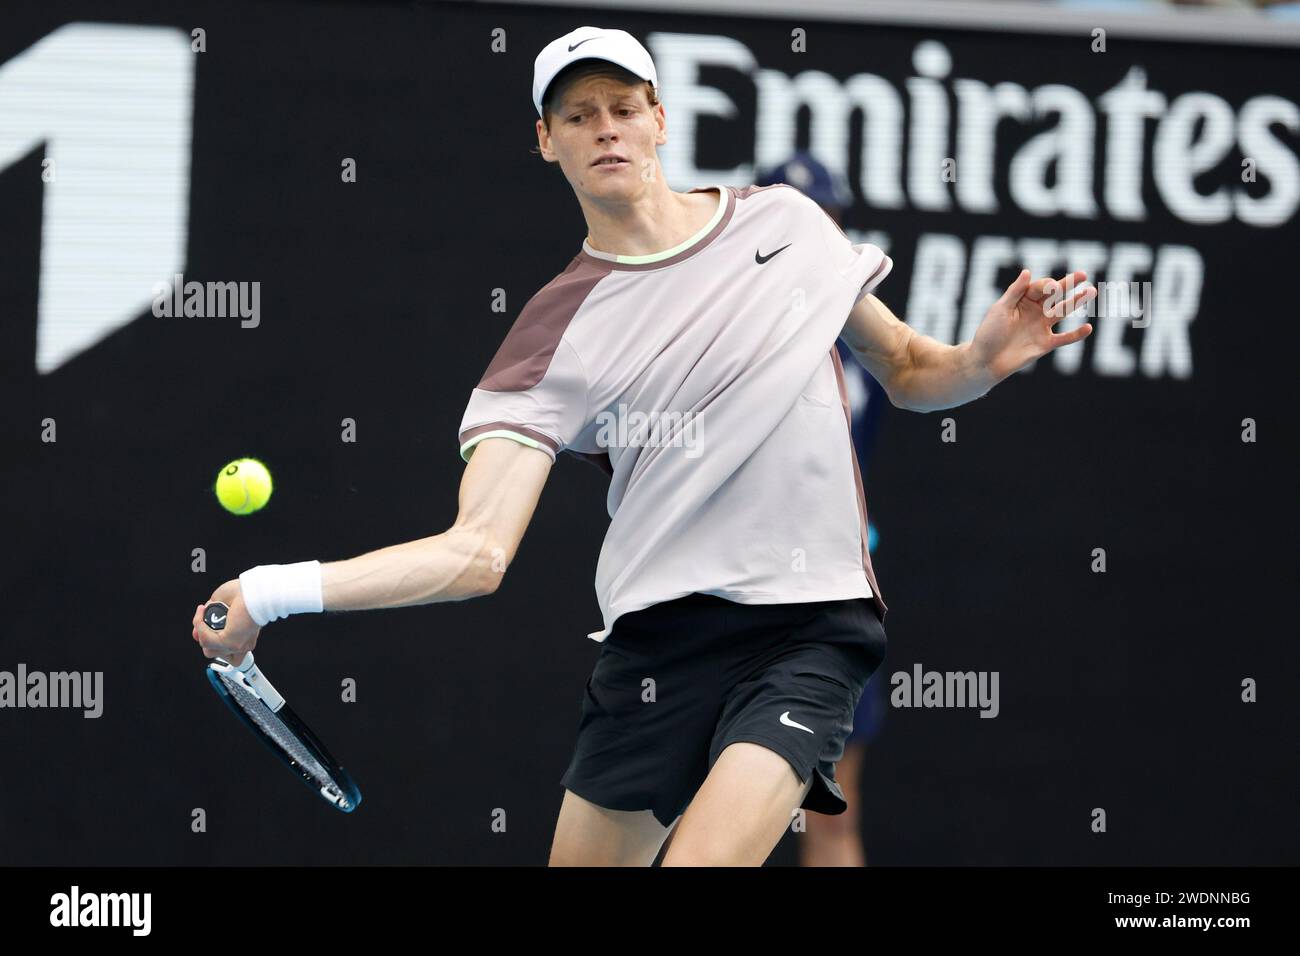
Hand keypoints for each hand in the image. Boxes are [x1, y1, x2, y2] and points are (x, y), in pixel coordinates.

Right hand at [192, 579, 260, 665]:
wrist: (253, 590)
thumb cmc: (244, 593)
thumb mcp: (221, 608)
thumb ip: (209, 622)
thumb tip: (197, 632)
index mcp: (243, 637)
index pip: (225, 653)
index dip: (209, 640)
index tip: (205, 624)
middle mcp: (241, 644)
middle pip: (213, 653)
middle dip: (202, 636)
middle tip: (202, 620)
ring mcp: (236, 645)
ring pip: (208, 649)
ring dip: (200, 630)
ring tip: (204, 612)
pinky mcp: (230, 642)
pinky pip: (206, 640)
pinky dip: (200, 625)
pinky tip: (203, 611)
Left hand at [971, 270, 1096, 382]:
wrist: (986, 361)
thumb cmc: (989, 333)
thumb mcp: (1000, 309)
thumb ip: (1015, 292)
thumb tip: (1027, 271)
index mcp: (1022, 301)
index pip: (1039, 288)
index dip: (1047, 285)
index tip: (1052, 287)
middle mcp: (1034, 312)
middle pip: (1055, 295)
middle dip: (1068, 284)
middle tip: (1083, 274)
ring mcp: (1041, 327)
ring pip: (1063, 312)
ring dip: (1077, 302)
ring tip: (1091, 292)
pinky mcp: (1045, 344)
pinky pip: (1064, 338)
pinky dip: (1076, 335)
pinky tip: (1088, 328)